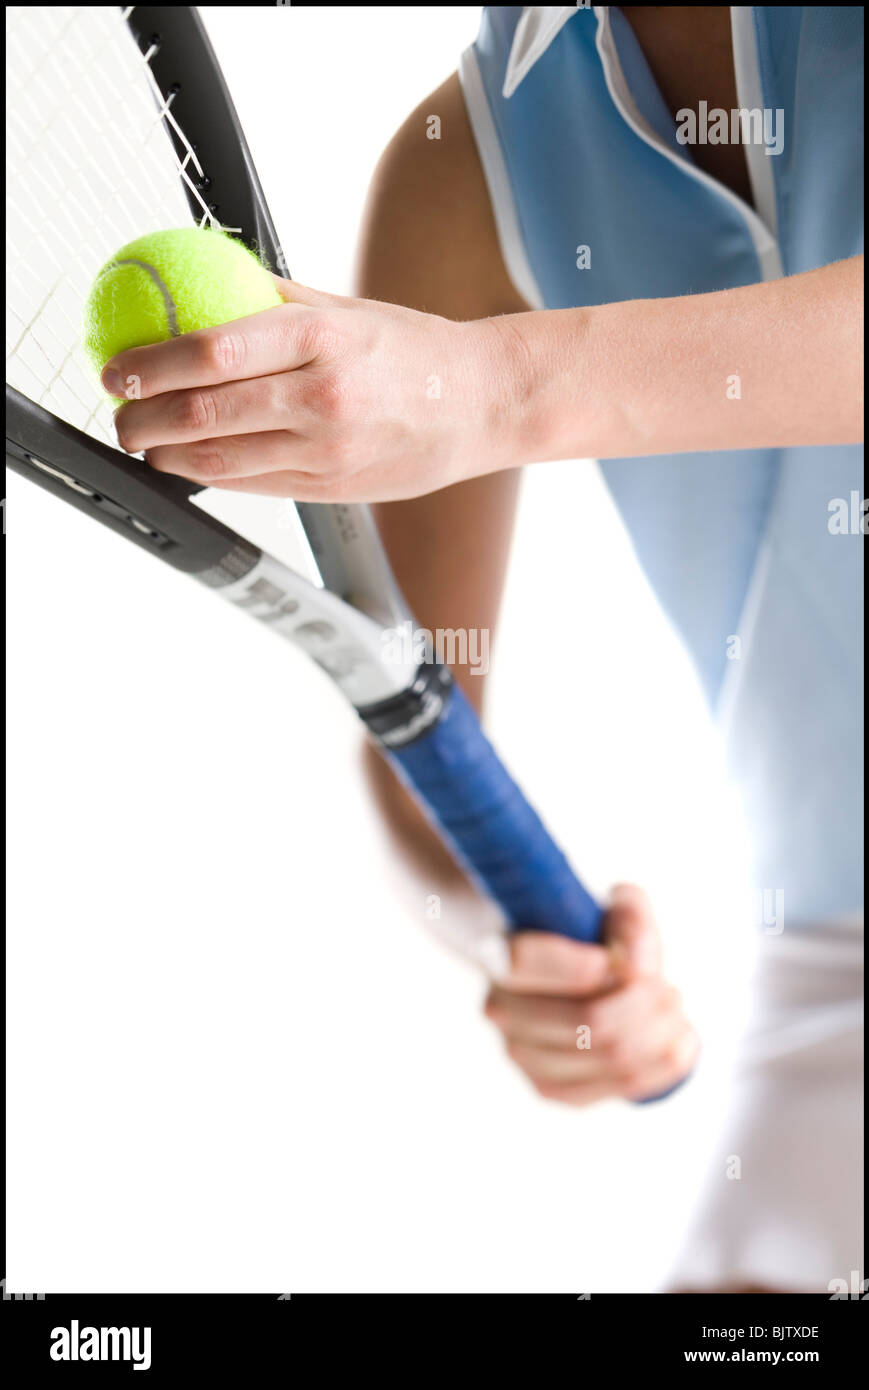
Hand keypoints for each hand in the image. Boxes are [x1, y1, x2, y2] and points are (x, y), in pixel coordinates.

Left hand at [108, 280, 525, 501]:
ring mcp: (328, 450)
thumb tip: (203, 285)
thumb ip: (275, 300)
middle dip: (144, 421)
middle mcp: (323, 397)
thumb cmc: (411, 350)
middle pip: (206, 413)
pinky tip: (192, 463)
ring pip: (223, 460)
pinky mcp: (334, 488)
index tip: (117, 370)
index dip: (152, 365)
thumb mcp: (345, 307)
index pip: (213, 352)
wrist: (480, 403)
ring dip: (169, 455)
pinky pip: (256, 485)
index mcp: (321, 338)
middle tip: (120, 416)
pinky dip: (213, 475)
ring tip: (145, 444)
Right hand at [484, 884, 698, 1103]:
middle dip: (648, 1002)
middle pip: (589, 1019)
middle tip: (670, 988)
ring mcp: (522, 1055)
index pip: (524, 962)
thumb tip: (636, 966)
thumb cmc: (597, 939)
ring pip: (613, 1054)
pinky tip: (680, 1039)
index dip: (578, 965)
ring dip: (662, 1030)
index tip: (617, 960)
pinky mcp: (550, 1088)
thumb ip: (629, 915)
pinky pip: (621, 1085)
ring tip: (674, 1007)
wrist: (587, 985)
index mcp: (499, 951)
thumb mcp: (614, 909)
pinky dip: (665, 1063)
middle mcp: (501, 1008)